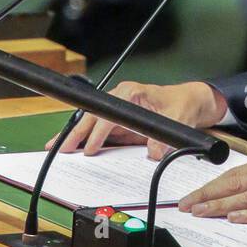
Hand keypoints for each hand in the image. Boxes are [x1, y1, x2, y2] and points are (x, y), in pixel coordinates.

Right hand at [46, 80, 227, 158]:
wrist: (189, 100)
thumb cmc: (182, 104)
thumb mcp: (178, 119)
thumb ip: (165, 136)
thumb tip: (153, 153)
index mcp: (131, 93)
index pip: (109, 115)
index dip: (98, 132)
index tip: (90, 149)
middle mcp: (120, 98)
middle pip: (93, 116)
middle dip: (76, 133)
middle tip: (61, 148)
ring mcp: (118, 108)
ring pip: (91, 121)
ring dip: (74, 135)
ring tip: (56, 147)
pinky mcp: (120, 119)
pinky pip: (99, 128)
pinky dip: (84, 138)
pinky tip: (72, 146)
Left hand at [177, 150, 246, 223]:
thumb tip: (244, 184)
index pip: (234, 174)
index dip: (210, 185)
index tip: (193, 195)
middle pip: (234, 184)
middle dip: (206, 196)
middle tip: (185, 206)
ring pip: (246, 198)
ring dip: (219, 206)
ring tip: (200, 212)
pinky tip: (234, 219)